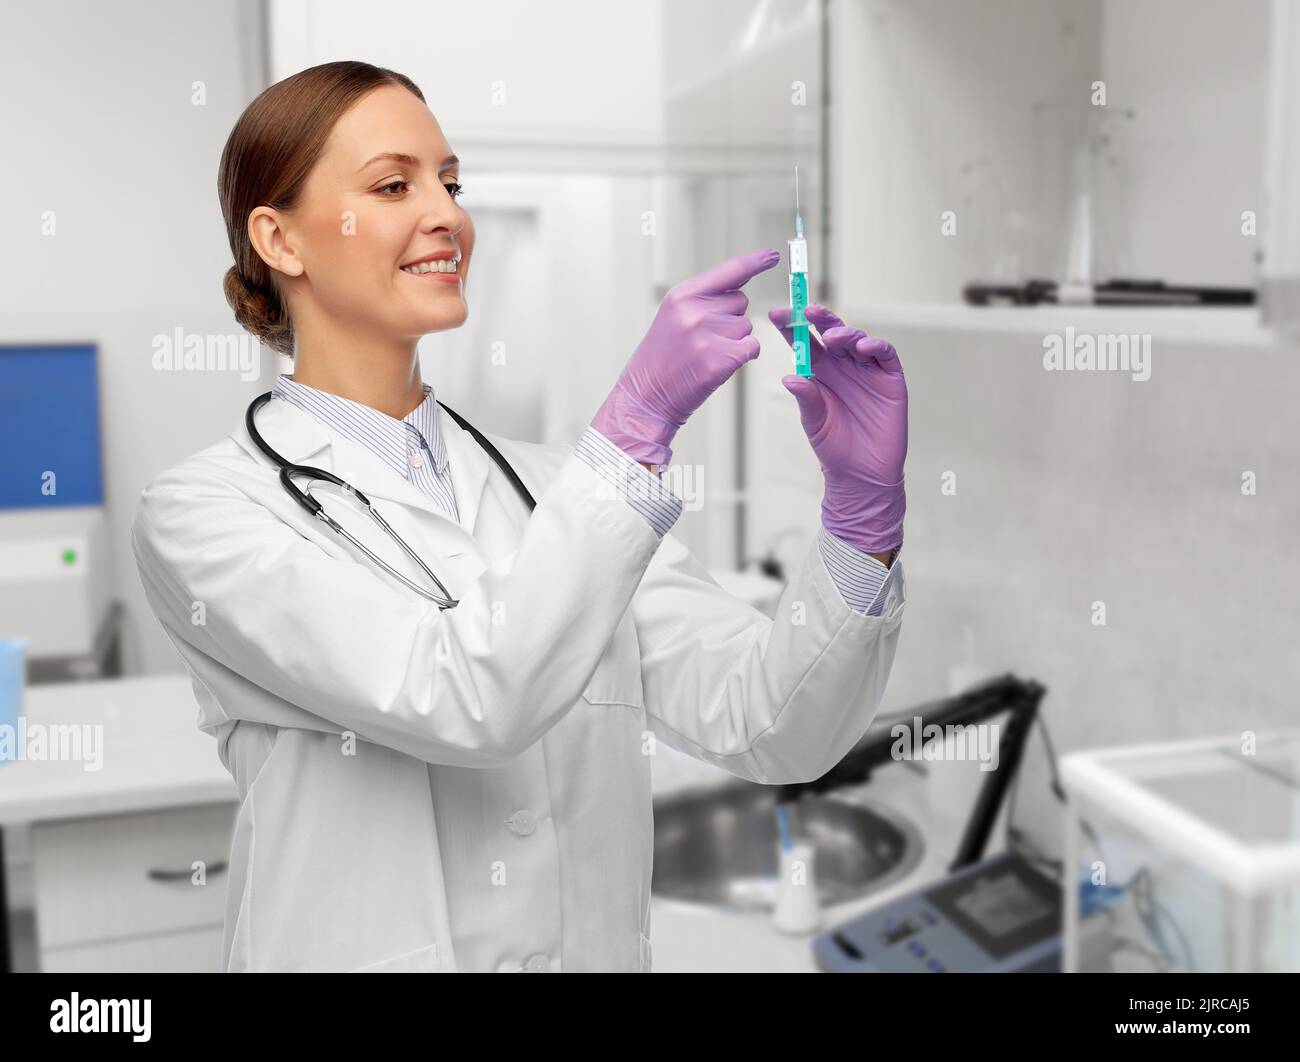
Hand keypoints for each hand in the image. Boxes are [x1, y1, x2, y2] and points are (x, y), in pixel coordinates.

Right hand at [592, 248, 780, 465]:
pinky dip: (742, 356)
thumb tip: (740, 288)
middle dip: (730, 318)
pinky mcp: (719, 360)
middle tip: (703, 339)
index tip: (774, 254)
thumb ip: (704, 299)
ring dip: (734, 341)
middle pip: (741, 301)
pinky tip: (718, 365)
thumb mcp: (674, 316)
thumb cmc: (662, 358)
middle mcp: (696, 310)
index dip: (756, 261)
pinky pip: (751, 347)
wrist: (645, 396)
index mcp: (683, 294)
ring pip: (746, 326)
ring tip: (705, 354)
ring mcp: (708, 335)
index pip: (730, 270)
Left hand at [768, 303, 906, 554]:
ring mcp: (867, 370)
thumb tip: (790, 377)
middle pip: (831, 334)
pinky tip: (862, 347)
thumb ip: (806, 398)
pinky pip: (885, 355)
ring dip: (845, 333)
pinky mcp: (890, 379)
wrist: (862, 475)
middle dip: (819, 320)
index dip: (792, 327)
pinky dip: (875, 346)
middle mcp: (843, 367)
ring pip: (857, 340)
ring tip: (833, 337)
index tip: (777, 314)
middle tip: (806, 311)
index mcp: (819, 373)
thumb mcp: (814, 422)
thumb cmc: (834, 448)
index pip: (804, 343)